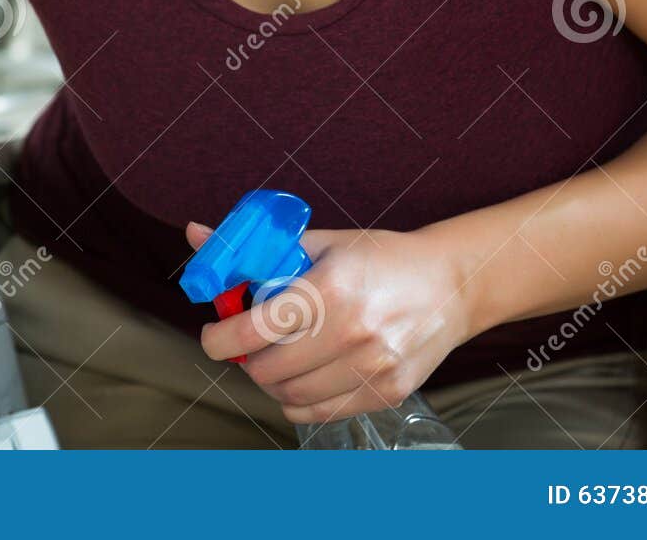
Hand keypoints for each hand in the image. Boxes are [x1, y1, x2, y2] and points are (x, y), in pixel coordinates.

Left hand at [186, 219, 475, 423]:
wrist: (450, 284)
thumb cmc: (379, 258)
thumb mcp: (321, 243)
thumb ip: (257, 248)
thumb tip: (196, 235)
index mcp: (330, 289)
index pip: (254, 330)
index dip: (219, 338)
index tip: (213, 334)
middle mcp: (352, 332)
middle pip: (266, 369)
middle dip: (245, 358)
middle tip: (246, 343)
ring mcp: (372, 367)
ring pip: (290, 395)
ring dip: (270, 380)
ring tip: (276, 357)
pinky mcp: (387, 392)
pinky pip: (321, 411)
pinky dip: (298, 401)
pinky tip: (300, 377)